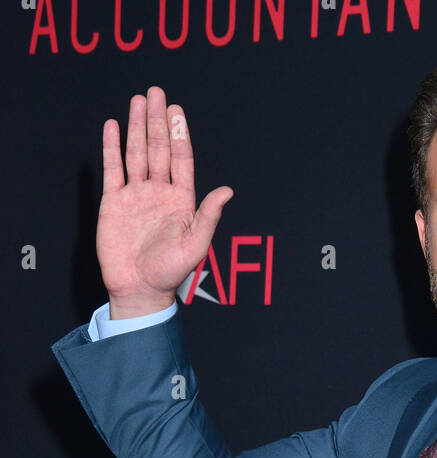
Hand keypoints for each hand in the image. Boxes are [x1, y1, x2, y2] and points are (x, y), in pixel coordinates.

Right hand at [97, 86, 233, 317]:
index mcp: (181, 201)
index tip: (177, 110)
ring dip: (137, 127)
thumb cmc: (170, 273)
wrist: (139, 290)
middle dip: (158, 121)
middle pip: (159, 149)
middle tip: (156, 92)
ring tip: (138, 101)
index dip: (180, 134)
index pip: (181, 160)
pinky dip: (112, 147)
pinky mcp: (114, 202)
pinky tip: (113, 126)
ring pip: (137, 153)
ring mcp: (136, 196)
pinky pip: (113, 169)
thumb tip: (228, 191)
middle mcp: (159, 193)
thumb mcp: (195, 246)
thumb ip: (209, 217)